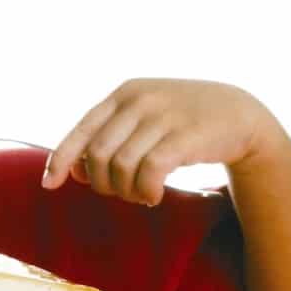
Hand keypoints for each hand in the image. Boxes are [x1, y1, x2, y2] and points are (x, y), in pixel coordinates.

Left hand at [42, 78, 283, 204]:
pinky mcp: (185, 136)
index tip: (49, 185)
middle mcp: (139, 100)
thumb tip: (74, 170)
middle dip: (103, 184)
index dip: (60, 159)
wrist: (240, 113)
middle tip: (122, 193)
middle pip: (97, 156)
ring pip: (120, 167)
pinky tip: (154, 196)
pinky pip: (149, 173)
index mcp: (123, 94)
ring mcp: (162, 116)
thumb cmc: (182, 122)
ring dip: (126, 192)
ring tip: (142, 195)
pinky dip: (146, 192)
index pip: (81, 130)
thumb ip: (110, 136)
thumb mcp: (143, 117)